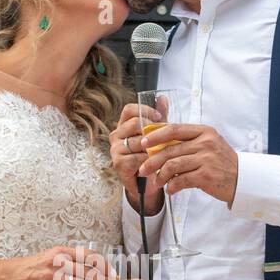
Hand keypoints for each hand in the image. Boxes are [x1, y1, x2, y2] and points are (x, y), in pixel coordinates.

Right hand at [4, 245, 117, 279]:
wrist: (7, 277)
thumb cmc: (27, 269)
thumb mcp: (49, 258)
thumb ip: (66, 262)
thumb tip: (86, 270)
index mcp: (60, 252)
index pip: (89, 255)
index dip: (104, 265)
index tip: (112, 273)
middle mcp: (58, 262)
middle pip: (89, 271)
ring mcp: (53, 277)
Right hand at [109, 100, 164, 214]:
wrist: (146, 183)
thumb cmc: (150, 156)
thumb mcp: (157, 135)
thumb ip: (159, 117)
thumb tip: (162, 97)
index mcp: (124, 125)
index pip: (129, 109)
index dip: (145, 110)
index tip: (159, 117)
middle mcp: (116, 135)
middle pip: (134, 123)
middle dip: (152, 129)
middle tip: (164, 137)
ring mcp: (115, 150)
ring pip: (138, 141)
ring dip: (153, 147)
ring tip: (162, 152)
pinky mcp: (119, 164)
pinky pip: (138, 157)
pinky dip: (149, 160)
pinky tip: (155, 163)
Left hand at [138, 121, 238, 205]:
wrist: (242, 179)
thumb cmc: (222, 163)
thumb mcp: (208, 145)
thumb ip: (188, 142)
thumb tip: (159, 144)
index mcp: (204, 131)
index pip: (174, 129)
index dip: (156, 135)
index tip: (143, 142)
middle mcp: (205, 142)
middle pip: (170, 150)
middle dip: (152, 161)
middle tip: (143, 169)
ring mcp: (206, 159)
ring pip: (172, 165)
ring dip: (160, 176)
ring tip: (157, 183)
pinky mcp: (206, 176)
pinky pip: (181, 180)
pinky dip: (172, 186)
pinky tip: (170, 190)